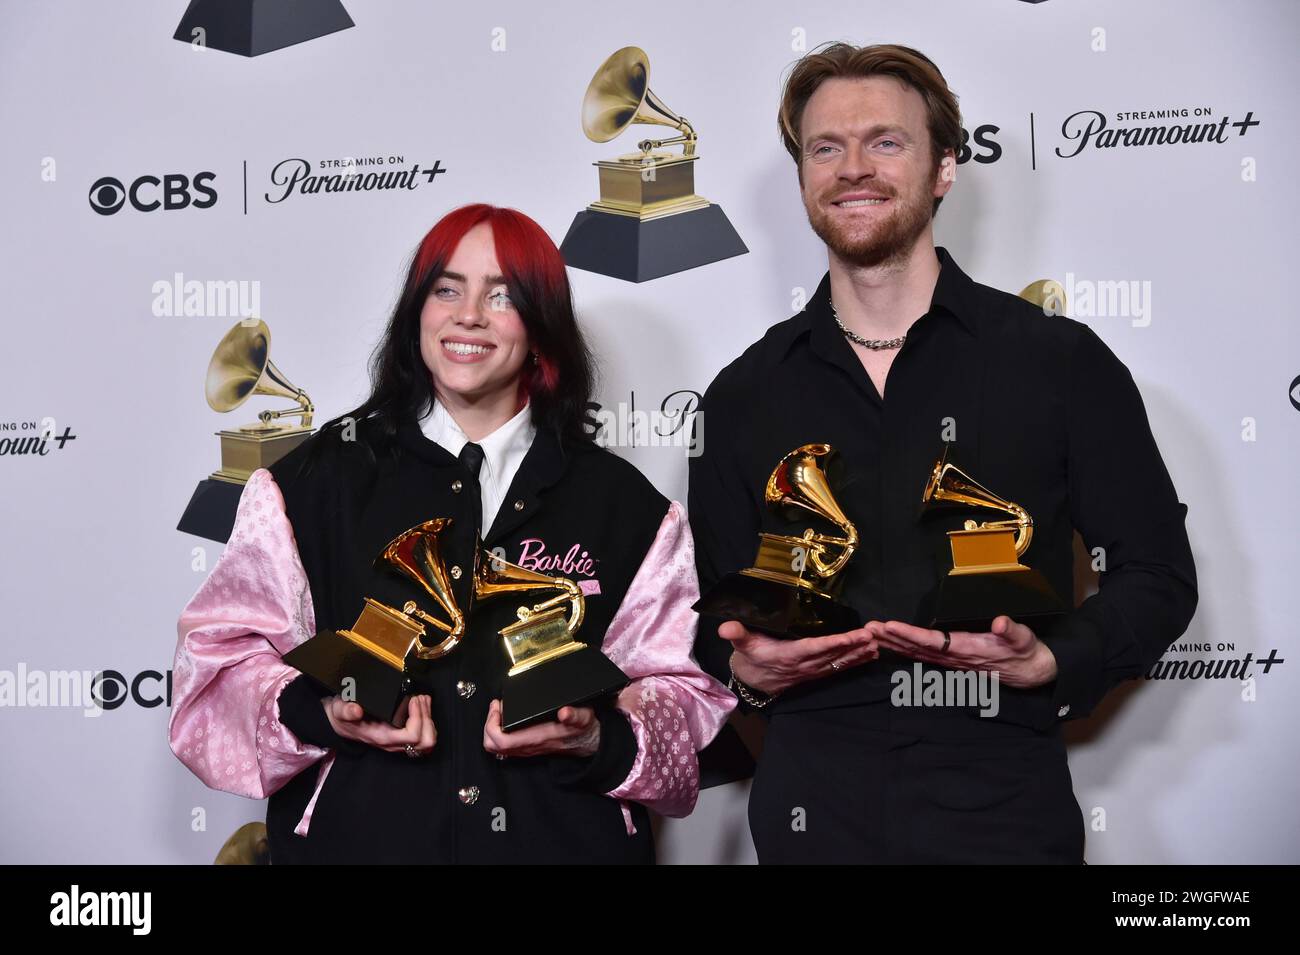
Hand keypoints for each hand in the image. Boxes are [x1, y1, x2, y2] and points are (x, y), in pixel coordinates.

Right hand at [322, 694, 436, 754]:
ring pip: (427, 741)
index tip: (413, 699)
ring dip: (429, 719)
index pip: (412, 736)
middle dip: (427, 718)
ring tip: (422, 700)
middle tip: (419, 699)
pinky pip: (422, 736)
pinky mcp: (401, 737)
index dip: (418, 717)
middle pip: (425, 741)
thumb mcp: (339, 709)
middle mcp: (393, 743)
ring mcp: (398, 742)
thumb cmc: (341, 715)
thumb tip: (356, 710)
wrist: (338, 721)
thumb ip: (346, 710)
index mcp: (382, 737)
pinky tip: (422, 706)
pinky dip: (427, 721)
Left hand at [482, 699, 600, 757]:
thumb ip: (575, 715)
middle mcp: (528, 747)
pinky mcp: (526, 747)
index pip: (502, 741)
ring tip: (499, 711)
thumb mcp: (583, 718)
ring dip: (492, 728)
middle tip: (496, 707)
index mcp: (537, 739)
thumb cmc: (583, 729)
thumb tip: (564, 712)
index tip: (497, 707)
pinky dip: (498, 731)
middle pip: (492, 745)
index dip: (492, 725)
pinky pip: (503, 745)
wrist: (588, 743)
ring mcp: (525, 749)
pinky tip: (506, 717)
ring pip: (495, 746)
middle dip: (488, 724)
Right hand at [721, 620, 877, 696]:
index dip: (832, 644)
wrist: (754, 680)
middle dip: (853, 647)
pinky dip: (855, 661)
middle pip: (832, 655)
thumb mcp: (741, 643)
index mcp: (787, 656)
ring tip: (877, 645)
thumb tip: (725, 628)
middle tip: (873, 637)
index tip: (850, 637)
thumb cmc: (750, 655)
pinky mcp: (817, 672)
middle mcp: (803, 665)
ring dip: (859, 654)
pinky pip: (839, 667)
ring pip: (839, 663)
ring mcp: (812, 670)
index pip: (813, 648)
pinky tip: (870, 655)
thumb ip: (736, 633)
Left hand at [870, 615, 1057, 688]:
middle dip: (891, 639)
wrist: (1031, 673)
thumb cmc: (1026, 652)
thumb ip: (1013, 630)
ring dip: (893, 644)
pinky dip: (904, 649)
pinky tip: (889, 645)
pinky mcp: (952, 661)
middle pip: (916, 649)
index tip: (889, 626)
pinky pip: (923, 656)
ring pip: (916, 654)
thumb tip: (1000, 622)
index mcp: (968, 649)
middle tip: (867, 628)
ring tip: (871, 633)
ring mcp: (952, 662)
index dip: (909, 635)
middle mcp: (955, 658)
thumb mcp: (1025, 639)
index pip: (933, 642)